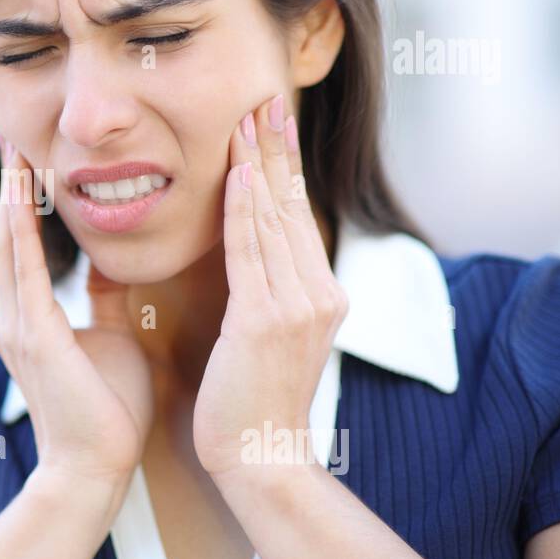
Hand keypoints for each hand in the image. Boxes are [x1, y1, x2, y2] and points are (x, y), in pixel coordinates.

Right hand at [0, 134, 153, 487]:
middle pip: (6, 237)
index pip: (23, 247)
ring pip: (9, 245)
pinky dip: (23, 226)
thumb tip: (111, 265)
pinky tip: (26, 192)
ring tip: (15, 151)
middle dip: (10, 187)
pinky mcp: (31, 335)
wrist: (95, 468)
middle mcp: (11, 317)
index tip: (30, 158)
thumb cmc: (108, 409)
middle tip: (13, 137)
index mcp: (29, 318)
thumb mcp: (109, 338)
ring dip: (13, 196)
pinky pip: (25, 268)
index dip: (24, 202)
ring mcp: (14, 326)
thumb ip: (104, 300)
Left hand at [192, 93, 348, 484]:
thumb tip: (250, 260)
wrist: (262, 459)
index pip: (297, 218)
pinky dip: (244, 209)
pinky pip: (251, 252)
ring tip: (248, 119)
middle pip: (291, 208)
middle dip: (276, 151)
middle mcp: (319, 294)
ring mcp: (297, 307)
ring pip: (273, 221)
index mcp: (321, 295)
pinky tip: (238, 173)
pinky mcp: (266, 322)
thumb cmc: (252, 403)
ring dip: (258, 165)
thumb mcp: (266, 340)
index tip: (271, 124)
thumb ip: (266, 295)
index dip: (283, 168)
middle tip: (264, 100)